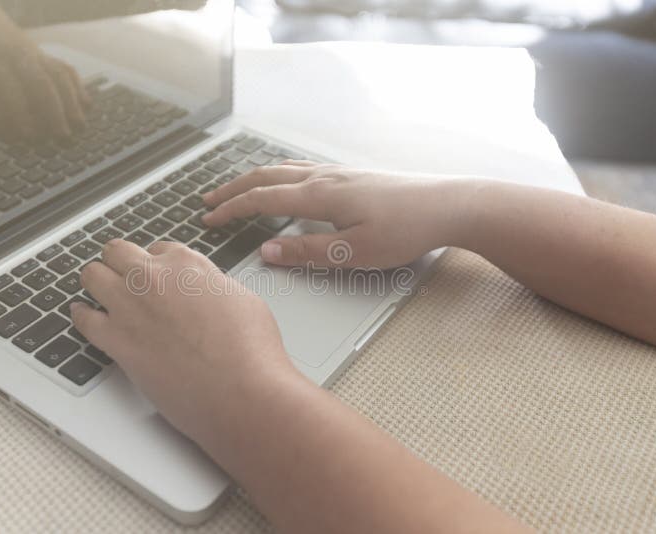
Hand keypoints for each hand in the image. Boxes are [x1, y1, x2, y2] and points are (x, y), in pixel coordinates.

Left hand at [72, 239, 295, 443]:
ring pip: (92, 275)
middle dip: (120, 262)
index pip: (158, 249)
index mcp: (186, 263)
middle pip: (117, 251)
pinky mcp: (117, 342)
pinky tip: (84, 315)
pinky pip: (82, 320)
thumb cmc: (251, 351)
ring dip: (97, 282)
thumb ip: (212, 285)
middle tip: (122, 275)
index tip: (157, 276)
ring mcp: (130, 308)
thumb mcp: (241, 298)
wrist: (241, 392)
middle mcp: (153, 278)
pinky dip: (82, 316)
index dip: (156, 263)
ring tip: (100, 291)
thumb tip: (204, 290)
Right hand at [202, 162, 473, 268]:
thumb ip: (307, 252)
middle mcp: (323, 177)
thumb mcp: (355, 252)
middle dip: (233, 190)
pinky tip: (285, 181)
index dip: (231, 209)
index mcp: (319, 196)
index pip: (261, 199)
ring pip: (283, 169)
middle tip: (208, 202)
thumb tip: (265, 252)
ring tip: (236, 189)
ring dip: (253, 179)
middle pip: (265, 178)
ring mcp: (338, 172)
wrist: (448, 205)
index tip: (207, 220)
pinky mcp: (351, 175)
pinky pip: (302, 168)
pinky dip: (278, 174)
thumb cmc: (406, 230)